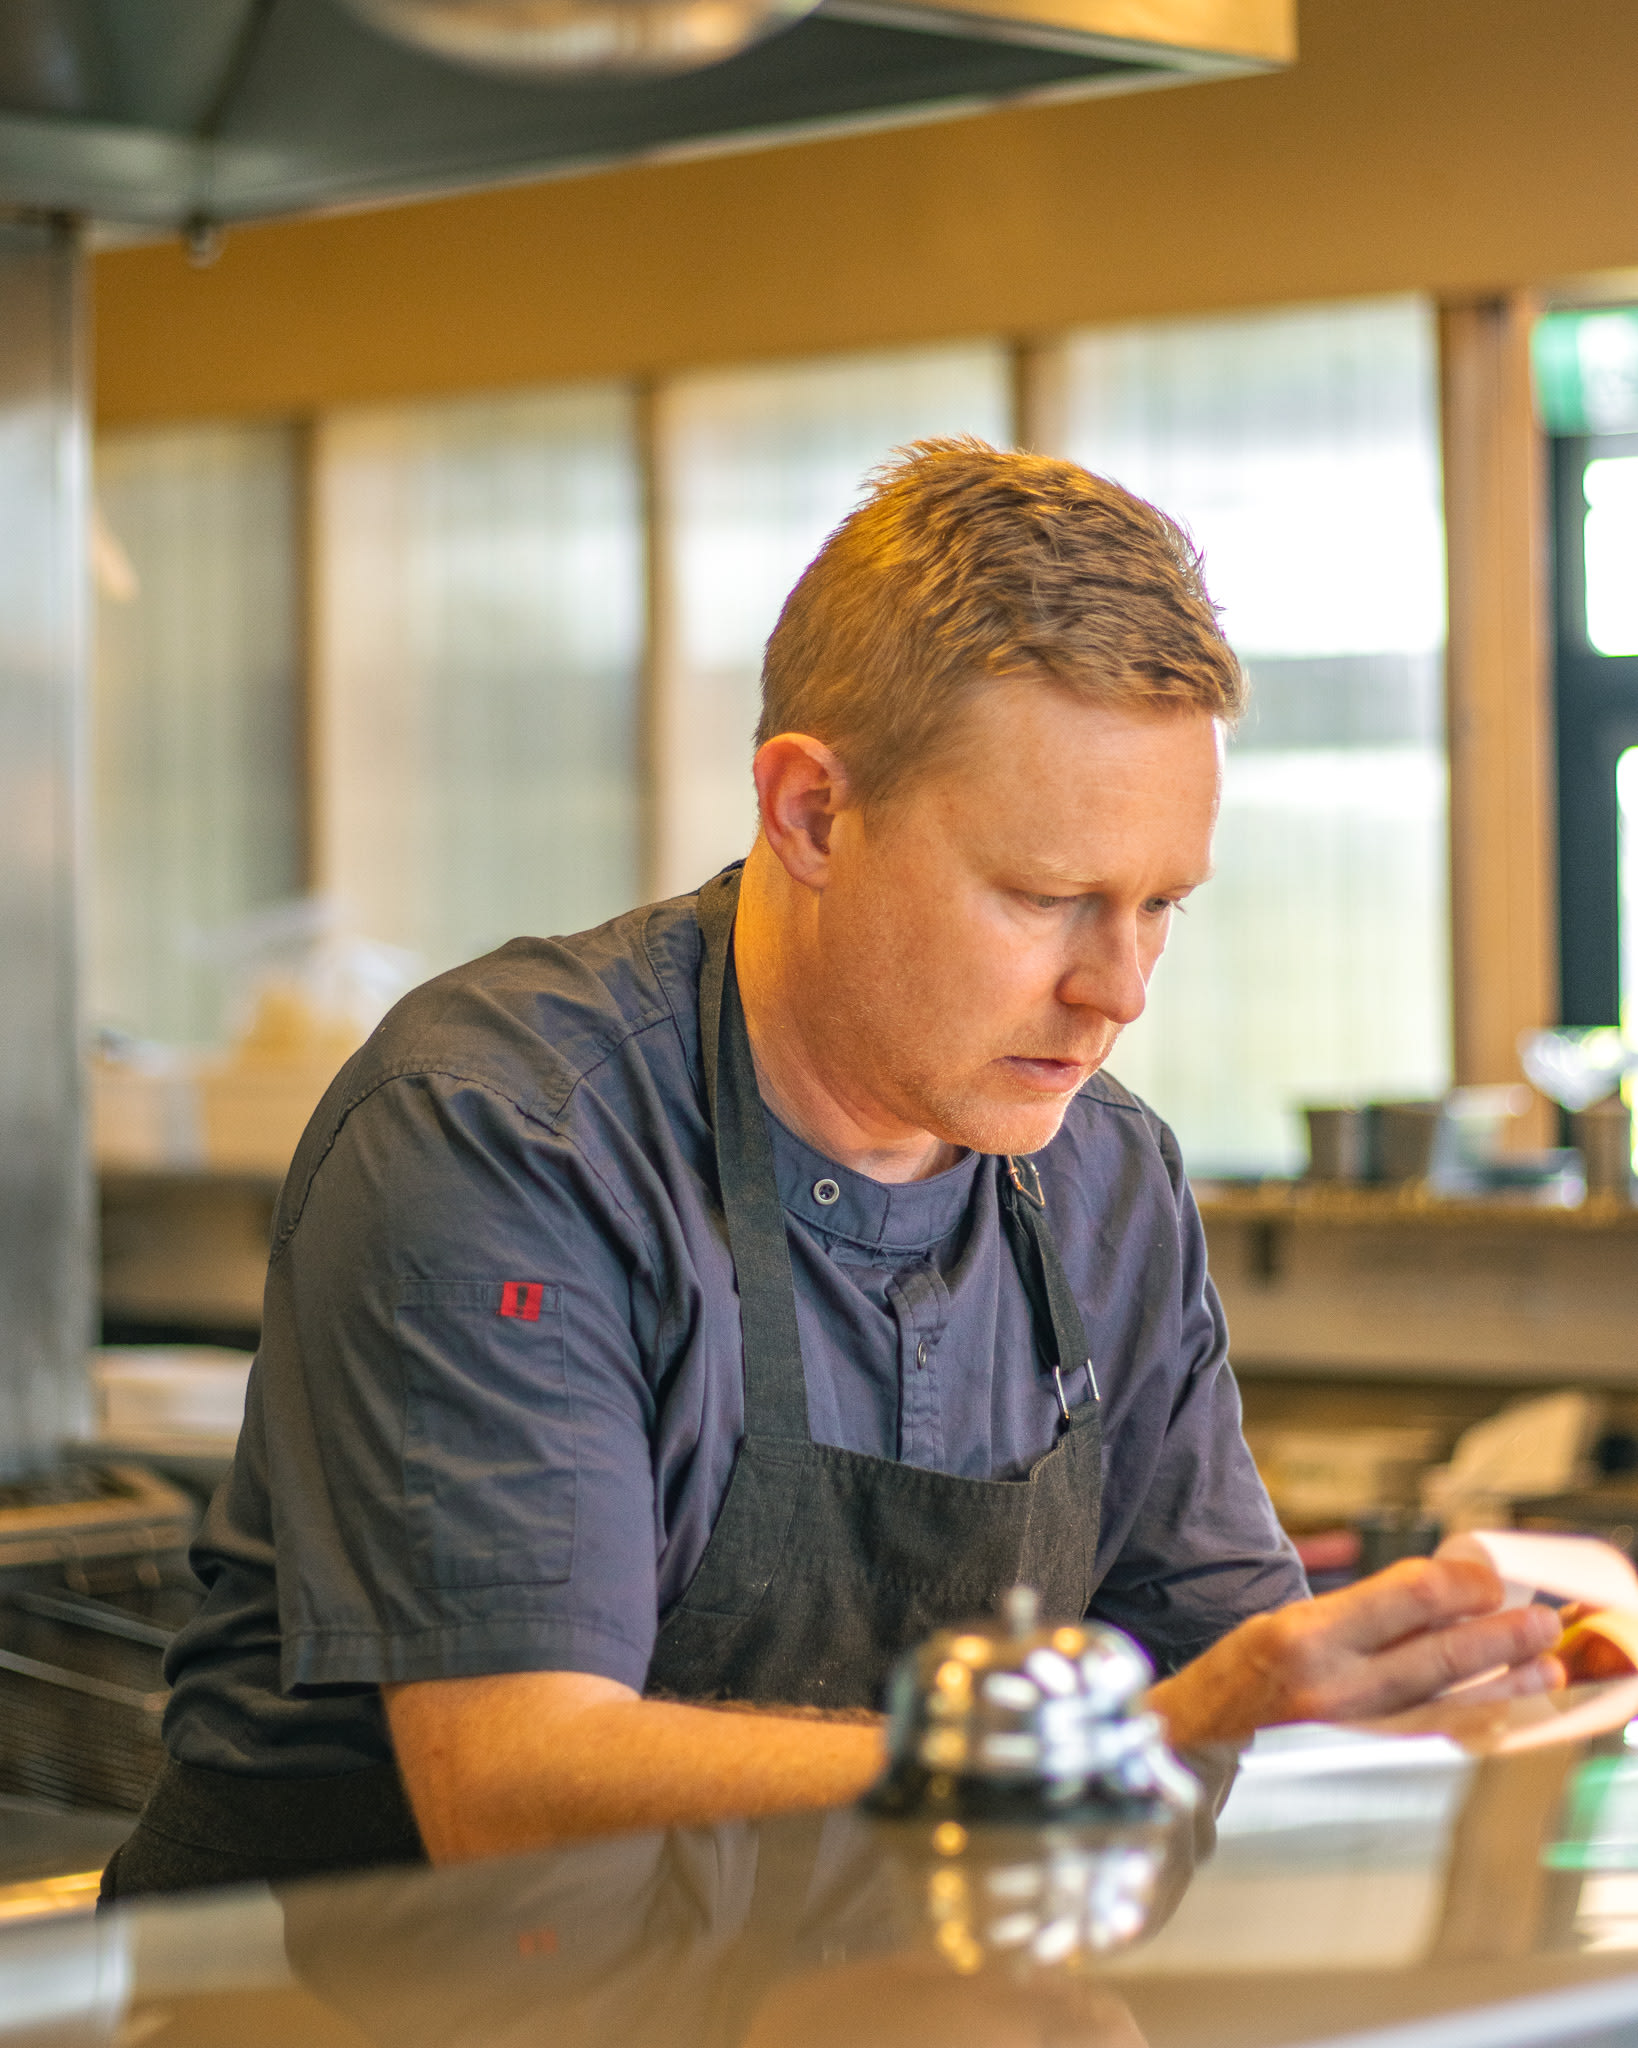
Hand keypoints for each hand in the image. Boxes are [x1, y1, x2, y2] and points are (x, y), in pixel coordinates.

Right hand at [1146, 1557, 1564, 1748]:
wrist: (1203, 1733)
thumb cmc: (1242, 1668)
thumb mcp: (1291, 1617)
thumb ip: (1367, 1608)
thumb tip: (1445, 1593)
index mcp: (1307, 1634)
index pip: (1405, 1598)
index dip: (1459, 1584)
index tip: (1488, 1576)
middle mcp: (1333, 1684)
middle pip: (1439, 1656)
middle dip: (1500, 1638)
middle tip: (1542, 1621)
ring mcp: (1353, 1728)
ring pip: (1448, 1701)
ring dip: (1503, 1683)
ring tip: (1545, 1667)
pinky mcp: (1364, 1753)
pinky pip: (1434, 1732)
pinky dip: (1474, 1717)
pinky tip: (1503, 1707)